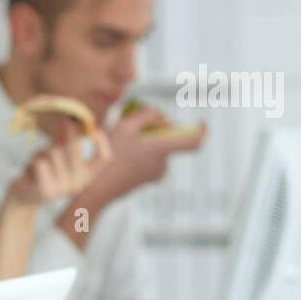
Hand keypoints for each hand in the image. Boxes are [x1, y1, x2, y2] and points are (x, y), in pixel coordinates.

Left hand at [8, 118, 111, 205]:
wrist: (24, 196)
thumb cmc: (43, 172)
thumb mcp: (56, 155)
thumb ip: (64, 140)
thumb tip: (71, 119)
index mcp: (85, 176)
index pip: (103, 159)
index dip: (102, 143)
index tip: (96, 129)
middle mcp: (78, 184)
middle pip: (75, 149)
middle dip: (69, 132)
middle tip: (66, 119)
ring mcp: (63, 188)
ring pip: (54, 152)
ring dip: (42, 151)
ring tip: (38, 161)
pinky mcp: (47, 190)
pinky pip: (41, 162)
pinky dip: (33, 160)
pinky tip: (30, 170)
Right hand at [92, 103, 206, 203]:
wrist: (96, 188)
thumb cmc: (110, 156)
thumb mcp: (124, 127)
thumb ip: (144, 115)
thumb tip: (156, 111)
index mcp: (162, 150)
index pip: (194, 143)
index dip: (202, 132)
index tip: (204, 123)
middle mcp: (163, 164)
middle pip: (169, 142)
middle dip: (158, 130)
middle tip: (137, 123)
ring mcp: (154, 174)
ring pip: (157, 151)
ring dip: (146, 142)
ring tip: (122, 139)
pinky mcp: (144, 181)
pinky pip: (148, 161)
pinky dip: (140, 153)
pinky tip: (120, 152)